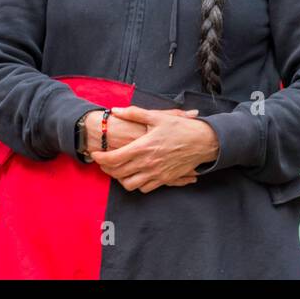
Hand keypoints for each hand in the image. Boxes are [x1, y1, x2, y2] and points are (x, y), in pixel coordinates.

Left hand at [88, 106, 216, 192]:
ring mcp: (156, 174)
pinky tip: (135, 175)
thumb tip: (116, 110)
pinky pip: (145, 188)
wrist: (204, 142)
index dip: (101, 157)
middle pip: (118, 173)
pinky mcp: (165, 180)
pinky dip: (136, 184)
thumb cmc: (181, 128)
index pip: (114, 158)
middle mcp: (148, 163)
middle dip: (106, 169)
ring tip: (117, 169)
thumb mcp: (158, 116)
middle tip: (102, 162)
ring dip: (120, 179)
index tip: (95, 153)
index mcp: (143, 147)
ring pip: (130, 185)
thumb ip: (135, 113)